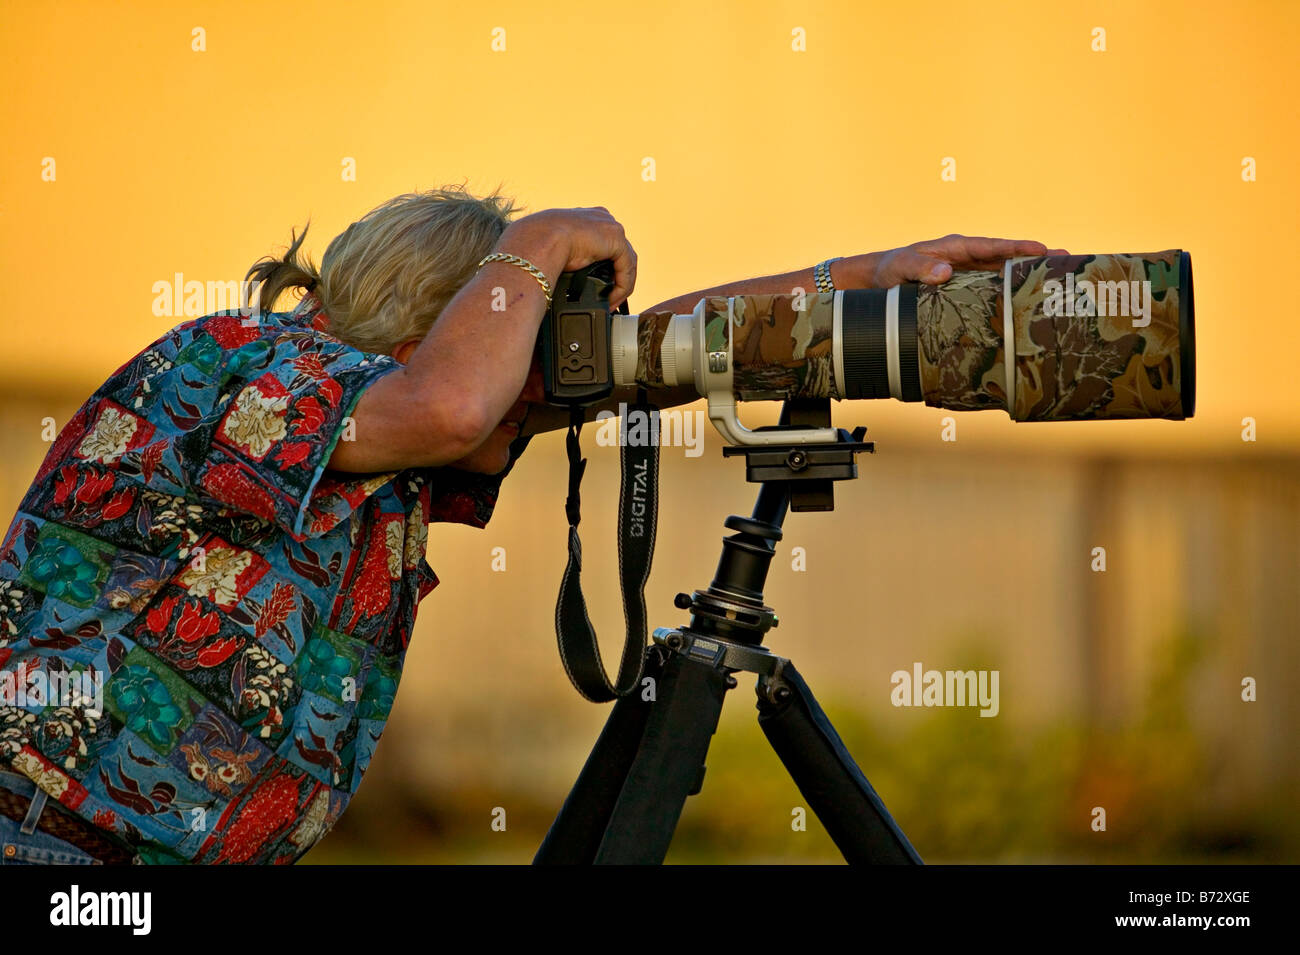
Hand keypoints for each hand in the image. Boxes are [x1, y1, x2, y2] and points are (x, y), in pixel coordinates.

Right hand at [501, 206, 638, 308]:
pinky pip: (626, 266)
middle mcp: (600, 218)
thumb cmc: (535, 244)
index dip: (605, 267)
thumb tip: (555, 274)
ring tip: (610, 303)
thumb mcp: (551, 249)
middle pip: (618, 253)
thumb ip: (563, 255)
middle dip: (616, 277)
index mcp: (585, 218)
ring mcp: (609, 226)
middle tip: (608, 298)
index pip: (604, 243)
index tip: (598, 286)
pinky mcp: (616, 238)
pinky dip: (622, 286)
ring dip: (620, 285)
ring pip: (625, 261)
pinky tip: (612, 299)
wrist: (538, 239)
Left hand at [844, 234, 1069, 287]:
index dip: (1017, 249)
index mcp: (957, 247)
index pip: (993, 246)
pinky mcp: (966, 291)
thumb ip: (921, 269)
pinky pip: (992, 292)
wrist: (877, 283)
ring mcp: (969, 275)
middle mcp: (968, 259)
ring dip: (1028, 279)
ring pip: (1004, 276)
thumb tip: (946, 273)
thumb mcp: (902, 268)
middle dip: (1036, 260)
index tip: (1041, 250)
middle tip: (1068, 262)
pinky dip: (1010, 296)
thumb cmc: (889, 271)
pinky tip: (1027, 306)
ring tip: (1059, 283)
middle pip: (1007, 259)